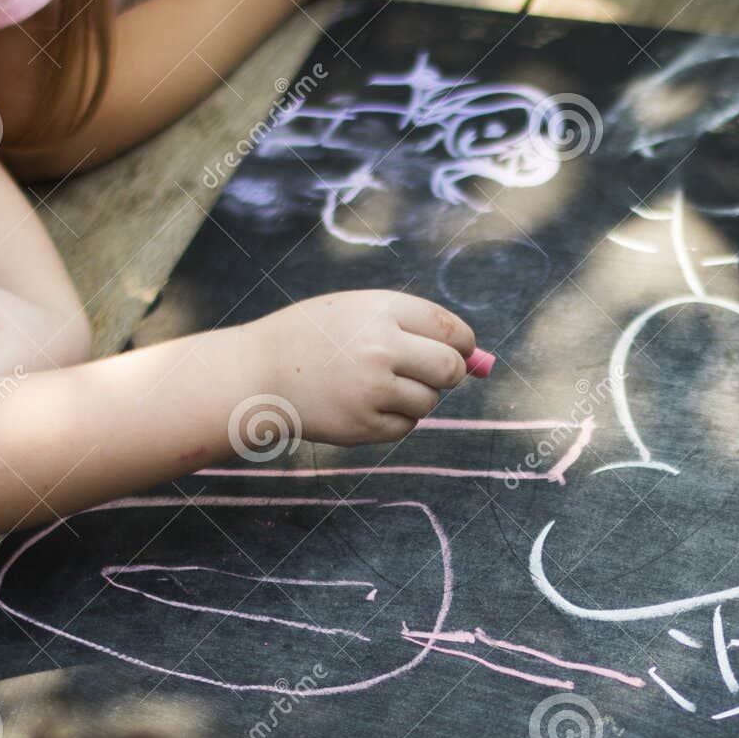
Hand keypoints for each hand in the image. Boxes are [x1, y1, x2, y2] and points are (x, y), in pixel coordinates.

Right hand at [251, 290, 472, 446]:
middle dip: (448, 375)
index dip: (462, 345)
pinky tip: (364, 407)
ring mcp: (372, 389)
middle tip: (429, 375)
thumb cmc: (314, 338)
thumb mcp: (358, 313)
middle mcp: (381, 348)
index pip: (452, 330)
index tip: (456, 352)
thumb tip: (480, 362)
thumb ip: (415, 329)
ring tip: (382, 389)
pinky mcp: (363, 425)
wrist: (258, 374)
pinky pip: (405, 426)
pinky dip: (395, 420)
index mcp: (382, 310)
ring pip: (428, 401)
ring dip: (417, 398)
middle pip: (449, 369)